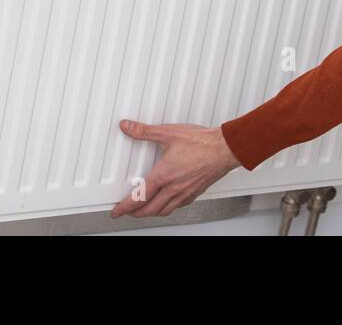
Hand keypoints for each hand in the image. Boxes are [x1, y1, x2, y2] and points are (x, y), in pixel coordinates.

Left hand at [109, 119, 241, 218]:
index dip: (124, 207)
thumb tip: (128, 127)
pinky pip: (178, 206)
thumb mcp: (168, 133)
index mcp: (164, 175)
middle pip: (150, 209)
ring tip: (144, 210)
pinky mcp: (195, 192)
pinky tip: (168, 202)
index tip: (117, 211)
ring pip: (164, 211)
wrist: (224, 148)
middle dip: (135, 213)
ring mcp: (186, 192)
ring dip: (151, 213)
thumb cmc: (201, 142)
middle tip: (127, 212)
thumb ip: (145, 131)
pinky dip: (168, 208)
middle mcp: (174, 188)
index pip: (139, 197)